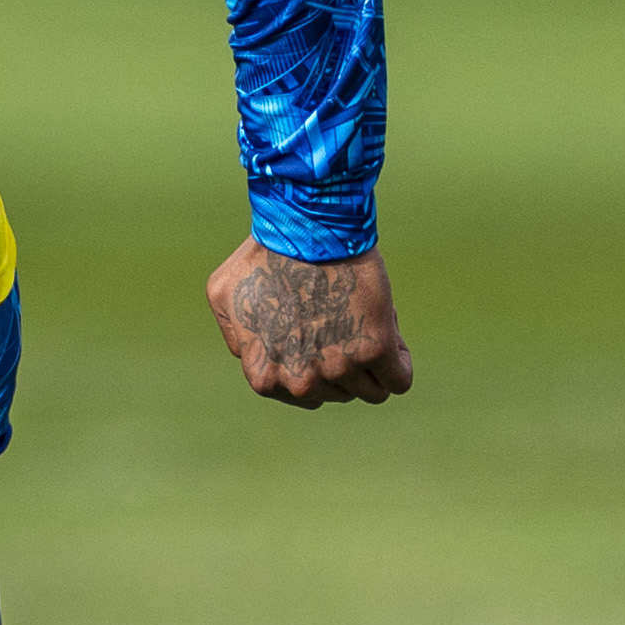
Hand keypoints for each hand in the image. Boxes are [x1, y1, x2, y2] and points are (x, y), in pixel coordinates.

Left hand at [206, 239, 412, 408]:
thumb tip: (252, 355)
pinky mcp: (375, 349)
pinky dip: (399, 360)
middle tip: (340, 318)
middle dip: (344, 360)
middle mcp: (301, 383)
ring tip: (361, 319)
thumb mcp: (225, 298)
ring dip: (372, 360)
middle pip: (339, 392)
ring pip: (372, 390)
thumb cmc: (263, 255)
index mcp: (265, 379)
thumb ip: (238, 336)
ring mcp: (338, 368)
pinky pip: (399, 379)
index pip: (307, 395)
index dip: (318, 363)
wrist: (305, 230)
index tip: (320, 332)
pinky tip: (387, 329)